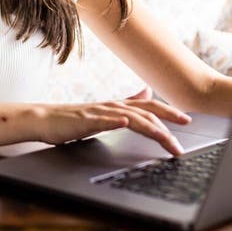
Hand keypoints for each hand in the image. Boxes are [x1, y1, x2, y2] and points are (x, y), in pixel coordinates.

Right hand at [36, 97, 190, 155]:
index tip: (187, 120)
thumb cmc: (72, 119)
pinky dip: (114, 120)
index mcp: (118, 106)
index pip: (150, 107)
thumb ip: (127, 105)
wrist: (44, 120)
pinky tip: (124, 122)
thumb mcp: (105, 111)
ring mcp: (99, 112)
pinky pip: (102, 120)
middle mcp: (112, 106)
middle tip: (184, 133)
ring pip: (130, 118)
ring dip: (150, 128)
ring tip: (164, 136)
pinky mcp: (84, 120)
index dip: (169, 111)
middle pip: (146, 111)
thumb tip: (147, 93)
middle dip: (168, 121)